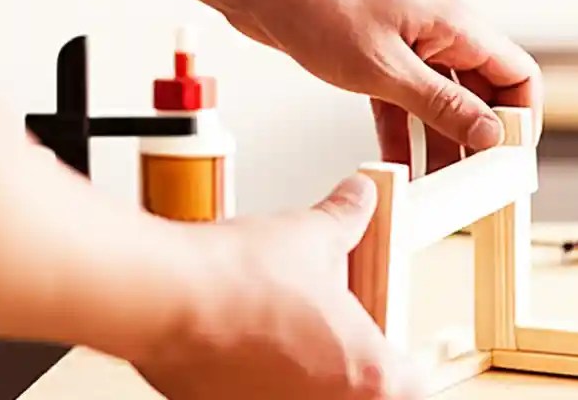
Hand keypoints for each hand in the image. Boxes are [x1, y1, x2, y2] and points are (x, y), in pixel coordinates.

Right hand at [133, 175, 423, 399]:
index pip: (411, 386)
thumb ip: (347, 218)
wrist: (165, 298)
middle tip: (331, 337)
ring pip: (310, 399)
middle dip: (349, 369)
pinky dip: (260, 384)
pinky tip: (247, 349)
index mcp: (370, 374)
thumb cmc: (239, 280)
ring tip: (284, 338)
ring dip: (304, 378)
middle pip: (362, 396)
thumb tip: (358, 197)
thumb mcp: (312, 236)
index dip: (396, 361)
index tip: (383, 344)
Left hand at [226, 0, 542, 166]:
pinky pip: (407, 106)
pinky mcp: (380, 60)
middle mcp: (442, 36)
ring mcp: (411, 48)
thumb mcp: (385, 69)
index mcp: (457, 27)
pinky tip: (398, 168)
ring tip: (435, 190)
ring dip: (441, 146)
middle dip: (481, 142)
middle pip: (484, 96)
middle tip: (473, 187)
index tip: (511, 161)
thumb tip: (491, 134)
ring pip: (444, 106)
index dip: (523, 120)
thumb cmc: (319, 5)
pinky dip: (404, 136)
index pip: (518, 76)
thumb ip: (441, 104)